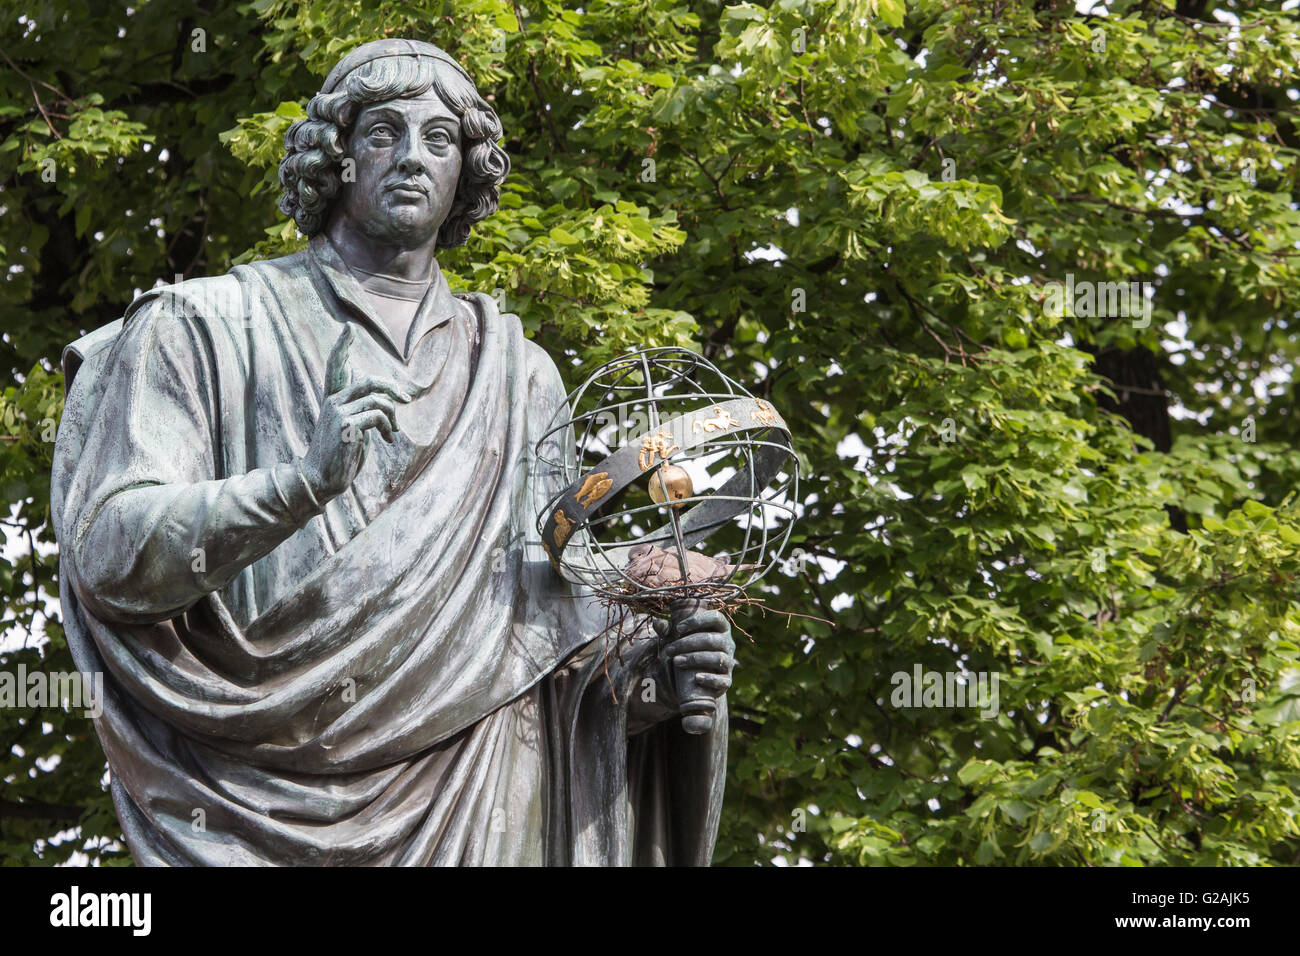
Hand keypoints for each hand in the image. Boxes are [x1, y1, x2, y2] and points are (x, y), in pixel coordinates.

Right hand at [299, 326, 412, 500]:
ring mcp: (338, 413)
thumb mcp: (350, 426)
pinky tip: (387, 440)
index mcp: (333, 399)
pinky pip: (378, 416)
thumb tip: (370, 389)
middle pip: (368, 381)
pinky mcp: (346, 426)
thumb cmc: (340, 454)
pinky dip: (387, 428)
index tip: (349, 328)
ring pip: (378, 401)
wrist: (322, 479)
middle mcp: (333, 402)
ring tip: (392, 432)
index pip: (335, 367)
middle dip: (392, 387)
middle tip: (406, 399)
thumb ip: (359, 407)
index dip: (341, 347)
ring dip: (392, 417)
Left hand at [652, 601, 734, 732]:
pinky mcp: (727, 681)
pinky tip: (696, 678)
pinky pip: (722, 680)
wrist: (695, 679)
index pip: (716, 618)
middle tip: (669, 650)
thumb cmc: (687, 651)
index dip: (697, 621)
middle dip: (687, 644)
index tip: (678, 628)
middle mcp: (728, 644)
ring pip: (718, 658)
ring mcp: (729, 663)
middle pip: (712, 639)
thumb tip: (657, 622)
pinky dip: (710, 679)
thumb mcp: (677, 639)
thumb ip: (667, 631)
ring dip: (695, 659)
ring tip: (676, 661)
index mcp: (721, 629)